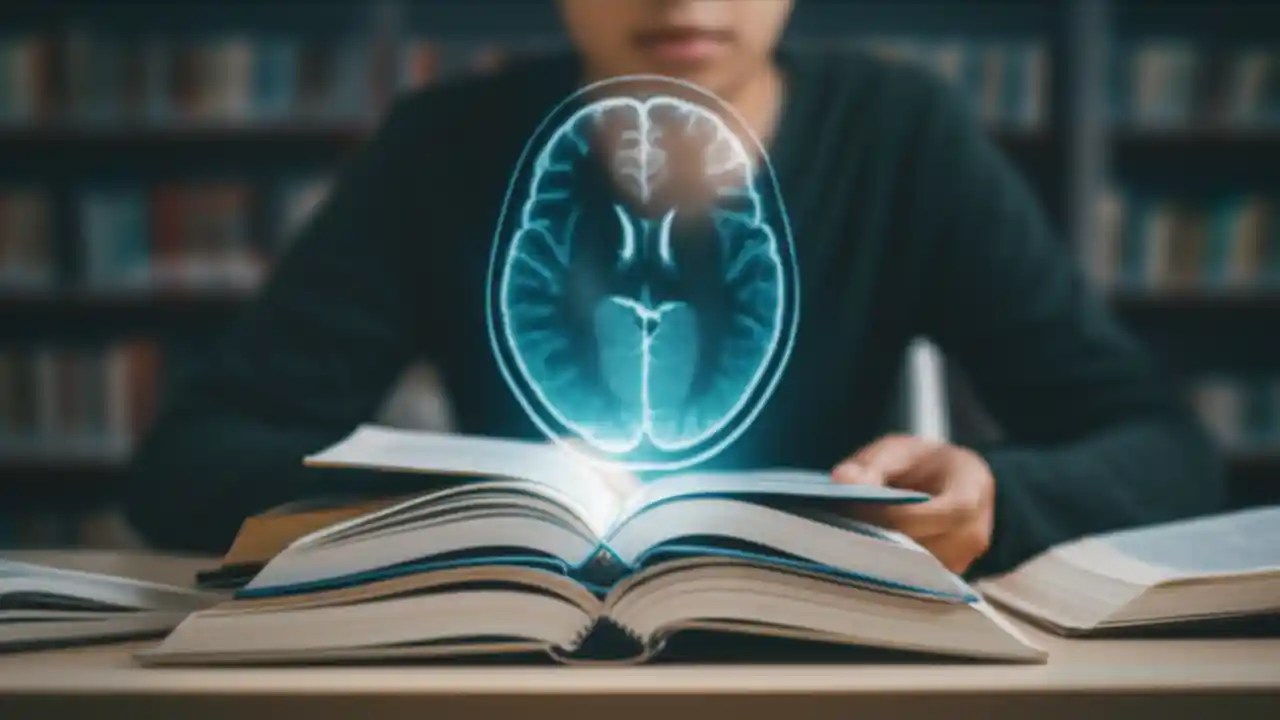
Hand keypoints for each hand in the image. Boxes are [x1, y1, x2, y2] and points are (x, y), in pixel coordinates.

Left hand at [832, 434, 994, 573]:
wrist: (946, 479)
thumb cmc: (920, 462)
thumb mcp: (895, 451)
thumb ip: (870, 465)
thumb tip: (842, 479)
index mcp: (972, 488)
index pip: (934, 514)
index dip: (892, 516)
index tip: (855, 512)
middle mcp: (974, 531)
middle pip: (924, 549)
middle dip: (881, 543)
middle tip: (840, 536)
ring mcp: (964, 559)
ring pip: (917, 572)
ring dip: (881, 561)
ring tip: (848, 546)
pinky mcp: (946, 577)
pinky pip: (915, 581)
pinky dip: (888, 570)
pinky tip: (861, 557)